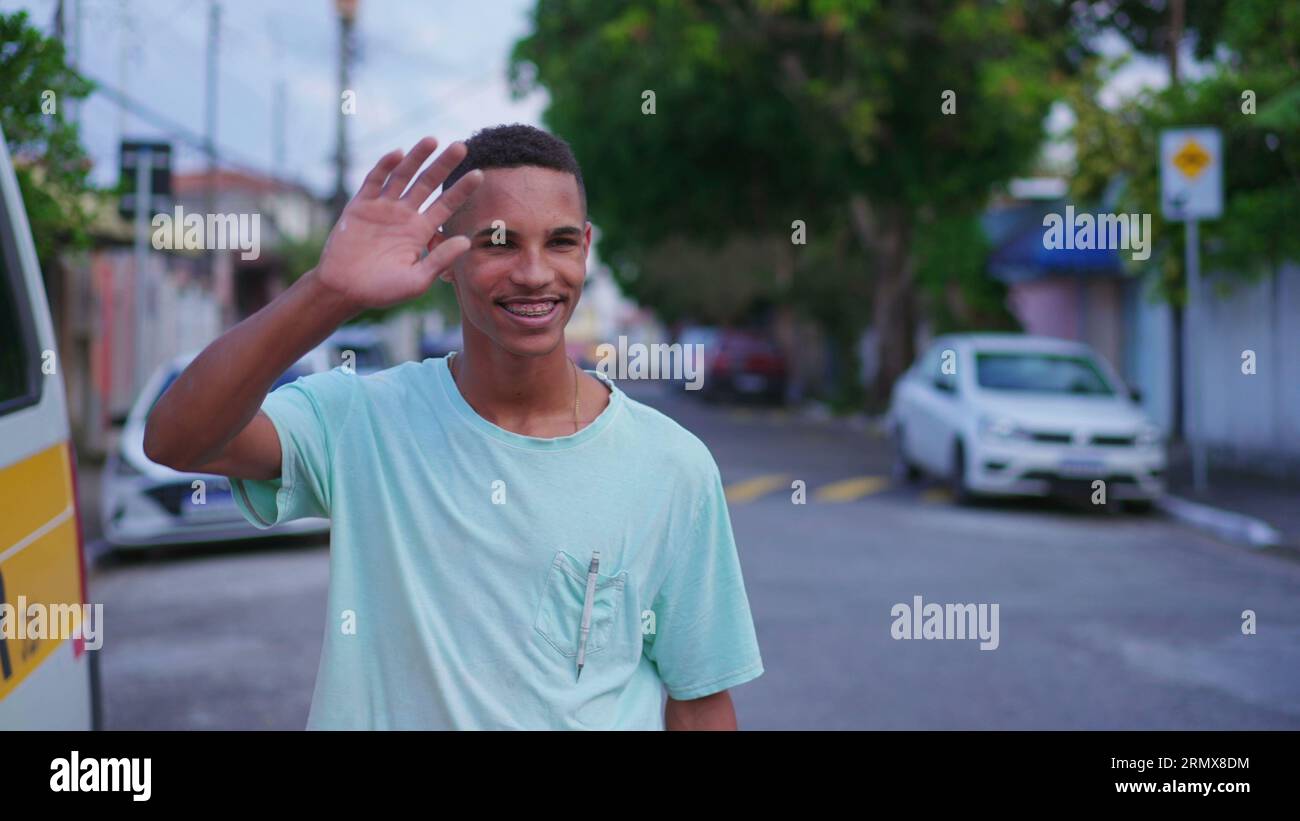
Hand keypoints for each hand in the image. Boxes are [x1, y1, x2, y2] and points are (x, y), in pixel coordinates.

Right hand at [315, 137, 482, 310]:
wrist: (344, 290)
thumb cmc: (382, 291)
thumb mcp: (417, 280)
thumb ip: (440, 260)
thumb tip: (466, 241)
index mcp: (421, 232)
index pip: (446, 205)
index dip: (461, 190)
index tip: (479, 174)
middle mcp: (405, 215)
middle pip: (428, 184)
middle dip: (443, 165)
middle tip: (461, 146)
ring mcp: (382, 208)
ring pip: (403, 176)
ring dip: (417, 158)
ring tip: (433, 140)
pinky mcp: (360, 205)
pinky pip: (374, 181)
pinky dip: (385, 167)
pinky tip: (398, 154)